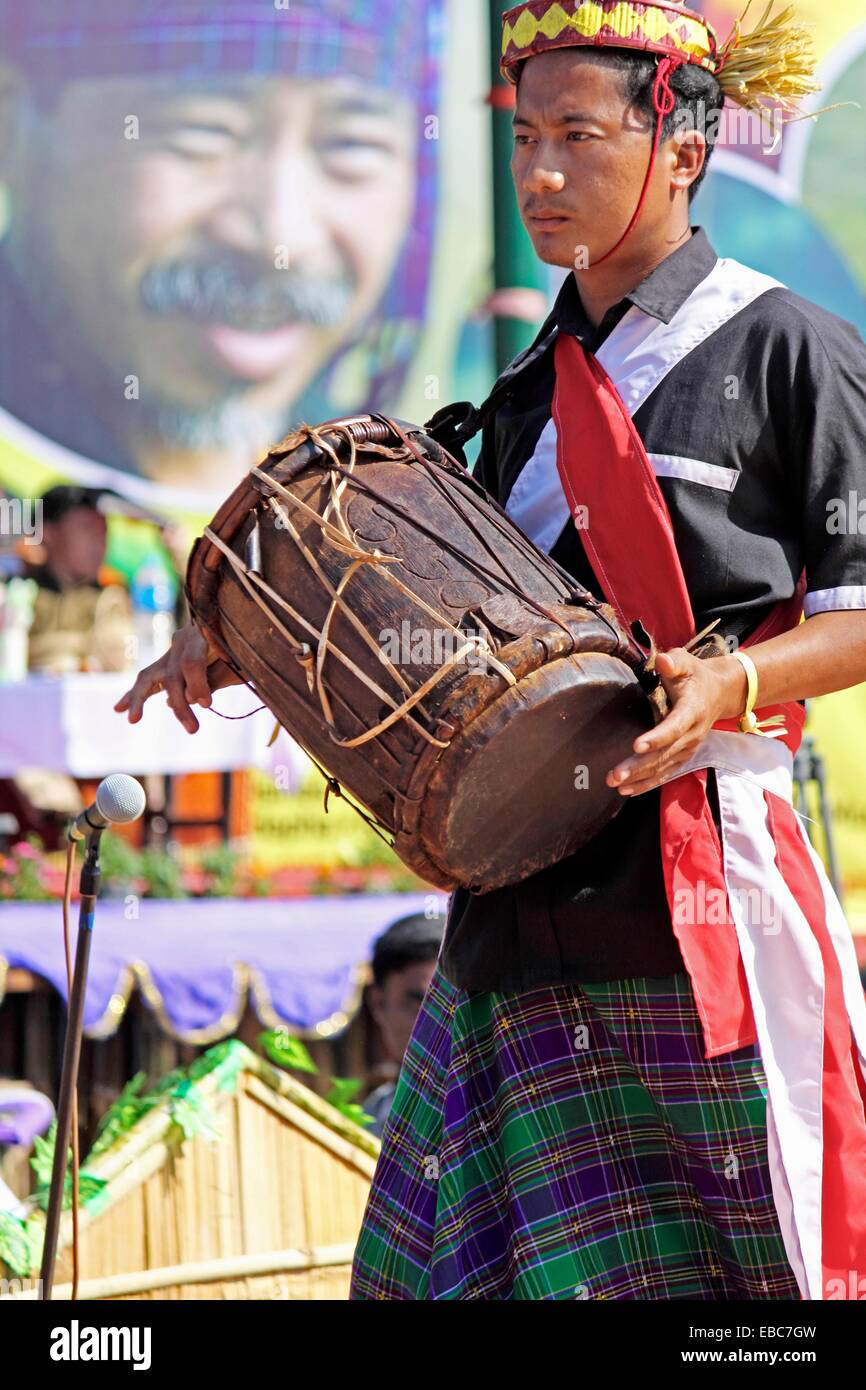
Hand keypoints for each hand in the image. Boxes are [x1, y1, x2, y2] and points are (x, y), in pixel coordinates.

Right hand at [114, 622, 238, 733]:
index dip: (198, 685)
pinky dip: (135, 695)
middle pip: (171, 674)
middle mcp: (181, 641)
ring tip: (132, 719)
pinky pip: (148, 679)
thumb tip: (190, 699)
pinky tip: (119, 709)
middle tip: (193, 730)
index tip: (208, 704)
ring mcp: (171, 650)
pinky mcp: (167, 662)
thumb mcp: (236, 659)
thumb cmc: (240, 644)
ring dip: (140, 700)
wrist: (234, 621)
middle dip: (180, 705)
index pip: (191, 663)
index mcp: (200, 634)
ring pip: (148, 676)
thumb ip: (215, 677)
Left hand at [605, 648, 747, 796]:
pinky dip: (647, 784)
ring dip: (638, 778)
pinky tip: (627, 791)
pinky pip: (665, 774)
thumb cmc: (695, 676)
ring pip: (663, 767)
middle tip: (614, 775)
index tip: (636, 745)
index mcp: (692, 710)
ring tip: (615, 784)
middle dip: (639, 766)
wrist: (718, 693)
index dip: (657, 738)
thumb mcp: (687, 662)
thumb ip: (674, 662)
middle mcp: (692, 734)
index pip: (674, 727)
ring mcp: (689, 749)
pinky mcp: (683, 756)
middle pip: (664, 754)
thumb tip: (663, 661)